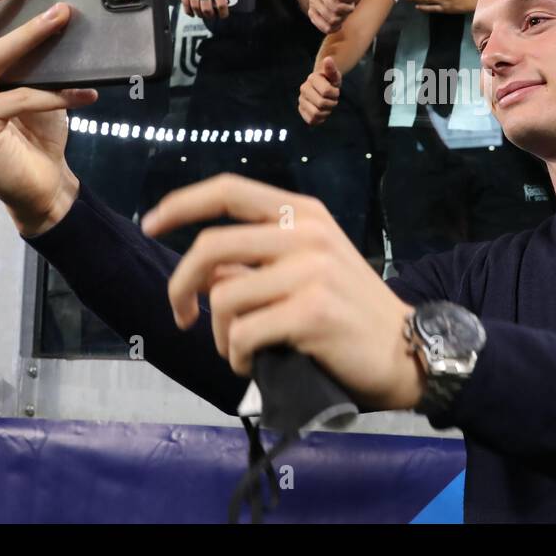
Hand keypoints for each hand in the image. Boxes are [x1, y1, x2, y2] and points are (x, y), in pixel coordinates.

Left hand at [140, 174, 422, 410]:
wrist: (405, 350)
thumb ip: (259, 260)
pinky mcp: (311, 312)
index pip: (229, 191)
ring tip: (241, 348)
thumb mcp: (310, 267)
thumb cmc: (351, 312)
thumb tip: (205, 271)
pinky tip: (253, 364)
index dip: (181, 204)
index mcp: (305, 213)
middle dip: (181, 285)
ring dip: (220, 334)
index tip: (150, 224)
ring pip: (223, 297)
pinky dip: (237, 357)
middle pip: (210, 246)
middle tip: (183, 315)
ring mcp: (311, 271)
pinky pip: (242, 334)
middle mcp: (308, 233)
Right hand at [176, 0, 228, 19]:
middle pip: (206, 7)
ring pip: (195, 6)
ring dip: (199, 14)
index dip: (223, 12)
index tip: (223, 15)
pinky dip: (188, 10)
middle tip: (212, 16)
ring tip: (202, 14)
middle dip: (210, 15)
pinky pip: (185, 1)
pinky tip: (192, 13)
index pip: (221, 2)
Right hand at [298, 55, 340, 125]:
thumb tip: (328, 59)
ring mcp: (301, 100)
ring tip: (327, 106)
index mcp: (312, 78)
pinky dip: (320, 119)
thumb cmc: (330, 81)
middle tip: (332, 99)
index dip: (335, 93)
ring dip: (326, 112)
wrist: (323, 87)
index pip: (327, 91)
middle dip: (331, 103)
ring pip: (316, 114)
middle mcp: (303, 89)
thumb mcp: (334, 75)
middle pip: (321, 104)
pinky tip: (322, 112)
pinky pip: (311, 120)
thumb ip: (332, 69)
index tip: (335, 90)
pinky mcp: (301, 110)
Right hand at [308, 0, 363, 32]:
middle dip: (348, 9)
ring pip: (331, 19)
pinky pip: (323, 26)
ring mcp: (313, 1)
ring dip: (342, 18)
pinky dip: (333, 26)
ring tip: (343, 11)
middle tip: (349, 4)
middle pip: (337, 8)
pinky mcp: (312, 13)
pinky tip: (337, 20)